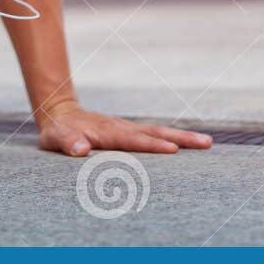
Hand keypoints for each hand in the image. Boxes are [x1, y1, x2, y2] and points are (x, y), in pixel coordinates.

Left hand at [36, 103, 212, 156]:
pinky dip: (173, 138)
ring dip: (183, 137)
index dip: (152, 145)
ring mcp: (128, 129)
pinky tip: (189, 145)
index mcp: (107, 132)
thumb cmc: (58, 131)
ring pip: (159, 131)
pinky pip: (154, 135)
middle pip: (155, 132)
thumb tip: (80, 150)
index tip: (172, 149)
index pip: (133, 140)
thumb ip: (67, 143)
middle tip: (206, 144)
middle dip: (181, 138)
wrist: (60, 113)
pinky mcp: (130, 133)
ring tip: (208, 143)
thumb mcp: (55, 138)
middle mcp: (122, 128)